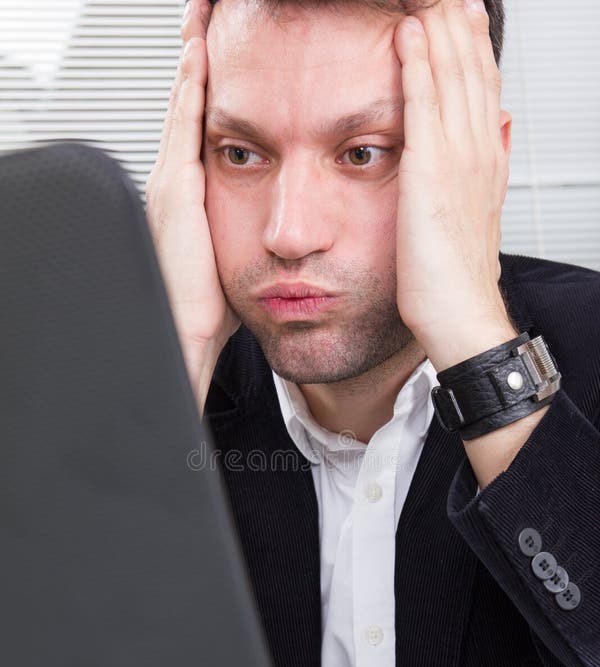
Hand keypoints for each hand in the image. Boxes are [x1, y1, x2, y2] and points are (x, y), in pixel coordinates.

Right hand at [146, 0, 237, 408]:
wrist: (189, 331)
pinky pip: (184, 122)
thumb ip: (250, 232)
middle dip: (199, 59)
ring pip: (185, 102)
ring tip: (204, 18)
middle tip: (211, 17)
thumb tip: (280, 231)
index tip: (228, 57)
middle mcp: (178, 181)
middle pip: (190, 104)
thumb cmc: (211, 306)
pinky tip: (200, 52)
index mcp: (193, 196)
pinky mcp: (176, 186)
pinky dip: (191, 84)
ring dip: (193, 57)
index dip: (212, 90)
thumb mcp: (236, 258)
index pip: (203, 128)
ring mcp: (172, 180)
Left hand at [393, 0, 515, 372]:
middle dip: (457, 24)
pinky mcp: (431, 172)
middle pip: (471, 69)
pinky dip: (419, 64)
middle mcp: (477, 152)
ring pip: (452, 75)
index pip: (482, 87)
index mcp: (485, 161)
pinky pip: (424, 105)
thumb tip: (494, 132)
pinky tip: (409, 34)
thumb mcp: (474, 215)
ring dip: (440, 29)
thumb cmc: (455, 278)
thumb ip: (484, 170)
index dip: (472, 47)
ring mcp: (458, 159)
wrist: (459, 314)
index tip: (461, 13)